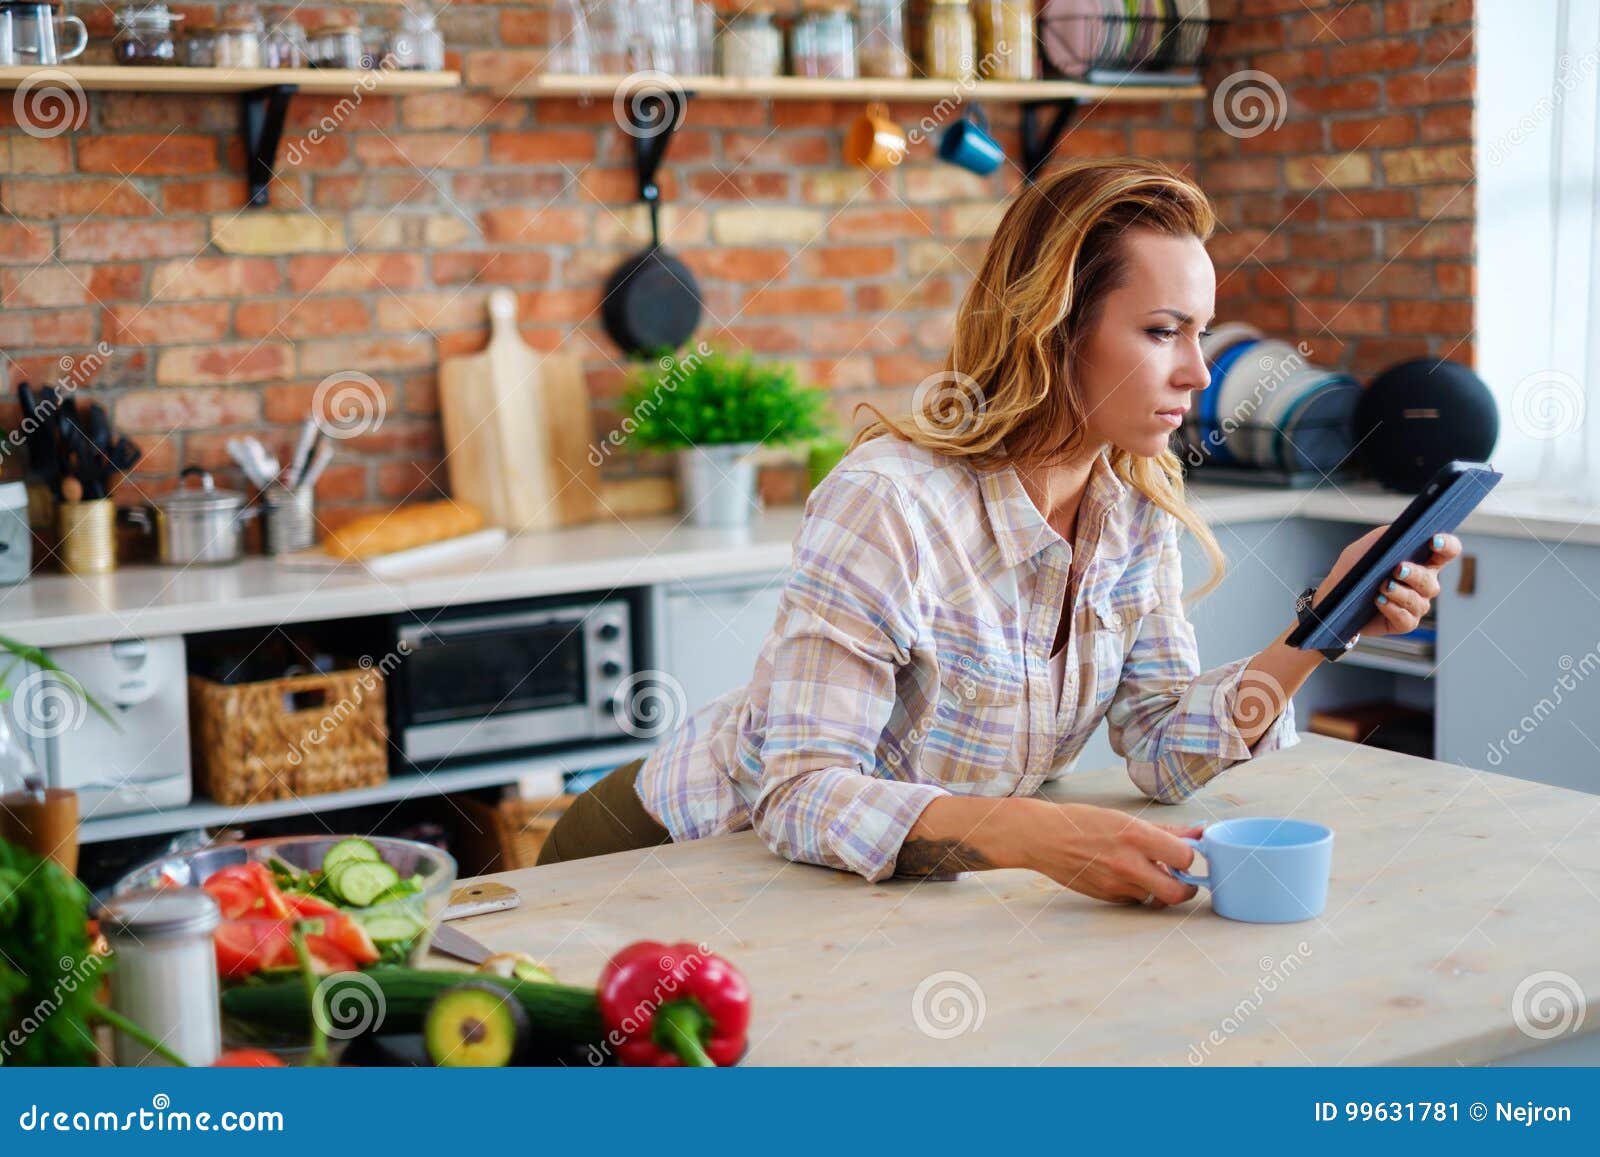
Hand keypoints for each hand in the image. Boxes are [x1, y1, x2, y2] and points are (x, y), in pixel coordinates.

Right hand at [1016, 800, 1199, 906]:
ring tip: (1145, 871)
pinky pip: (1135, 900)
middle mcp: (1128, 863)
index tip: (1185, 855)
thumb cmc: (1082, 822)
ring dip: (1158, 888)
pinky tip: (1123, 875)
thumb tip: (1198, 833)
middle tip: (1182, 880)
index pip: (1184, 858)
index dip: (1188, 857)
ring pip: (1155, 898)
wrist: (1043, 838)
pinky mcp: (1107, 897)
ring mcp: (1117, 884)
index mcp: (1135, 836)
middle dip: (1186, 889)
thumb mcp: (1124, 818)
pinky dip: (1137, 891)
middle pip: (1176, 892)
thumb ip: (1164, 831)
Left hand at [1314, 526, 1461, 639]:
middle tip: (1398, 569)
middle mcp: (1423, 584)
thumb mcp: (1364, 548)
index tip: (1434, 541)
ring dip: (1400, 593)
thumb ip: (1384, 536)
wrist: (1334, 598)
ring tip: (1382, 586)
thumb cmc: (1353, 571)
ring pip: (1419, 601)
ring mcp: (1415, 605)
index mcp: (1421, 561)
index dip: (1447, 545)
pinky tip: (1379, 601)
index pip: (1446, 552)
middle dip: (1416, 574)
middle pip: (1431, 581)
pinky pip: (1406, 619)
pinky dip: (1392, 609)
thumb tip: (1400, 529)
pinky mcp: (1404, 623)